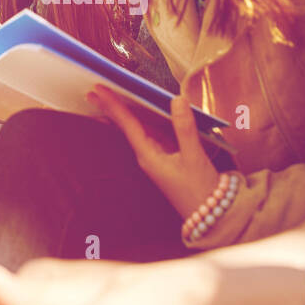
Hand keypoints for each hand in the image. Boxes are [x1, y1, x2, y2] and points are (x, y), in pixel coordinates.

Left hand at [86, 86, 219, 217]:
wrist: (210, 214)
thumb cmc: (199, 189)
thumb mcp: (193, 157)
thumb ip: (185, 127)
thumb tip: (177, 100)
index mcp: (149, 155)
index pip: (128, 125)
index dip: (114, 105)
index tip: (99, 90)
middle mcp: (148, 155)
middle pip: (126, 126)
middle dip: (111, 108)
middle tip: (93, 91)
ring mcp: (157, 156)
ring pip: (138, 129)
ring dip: (126, 113)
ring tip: (110, 97)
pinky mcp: (167, 157)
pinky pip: (152, 134)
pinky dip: (145, 120)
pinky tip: (143, 111)